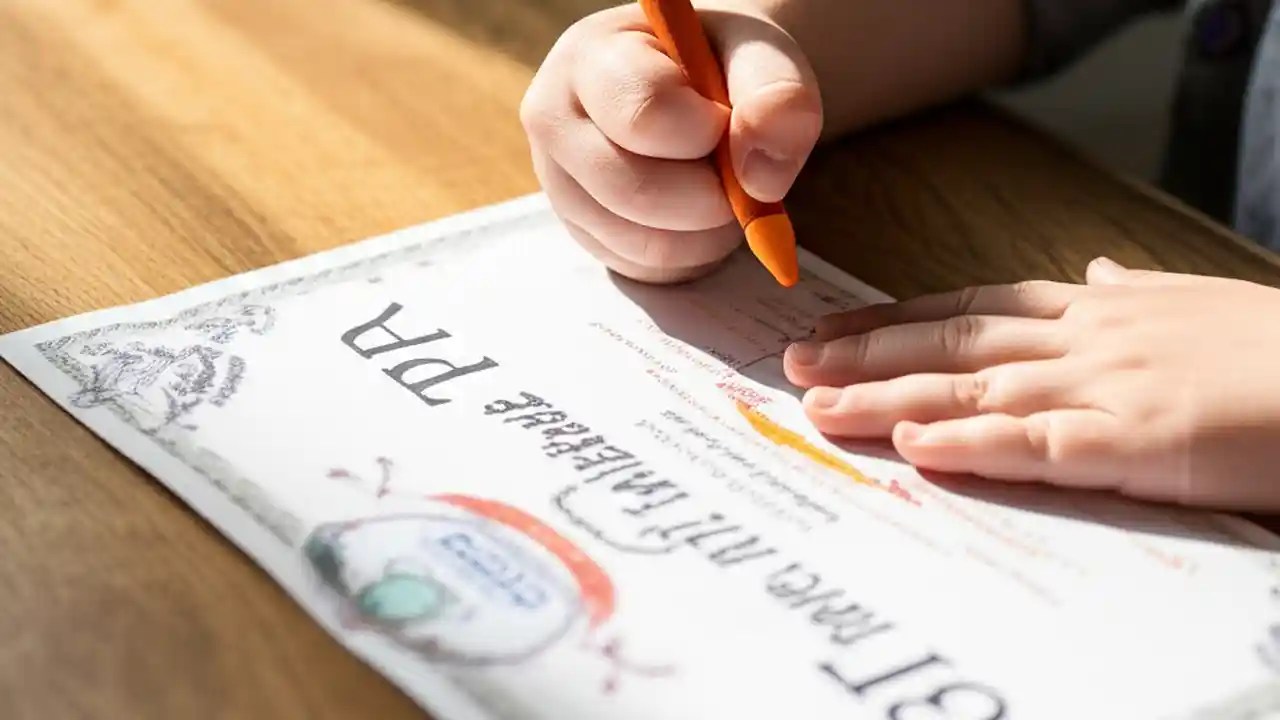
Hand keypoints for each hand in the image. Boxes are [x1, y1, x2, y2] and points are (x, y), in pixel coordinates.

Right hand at [520, 3, 822, 283]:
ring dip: (707, 232)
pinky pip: (646, 271)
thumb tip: (763, 179)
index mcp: (588, 58)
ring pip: (643, 245)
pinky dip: (693, 255)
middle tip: (740, 172)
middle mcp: (554, 123)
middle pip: (634, 192)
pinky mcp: (583, 235)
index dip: (708, 133)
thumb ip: (776, 94)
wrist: (694, 82)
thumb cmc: (718, 61)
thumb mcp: (759, 51)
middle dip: (711, 197)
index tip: (728, 121)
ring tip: (723, 187)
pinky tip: (701, 213)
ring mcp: (561, 187)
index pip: (645, 115)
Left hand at [783, 258, 1279, 511]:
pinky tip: (915, 448)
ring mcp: (1106, 387)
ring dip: (889, 399)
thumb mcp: (1193, 305)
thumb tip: (1085, 275)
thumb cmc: (1277, 349)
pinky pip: (1037, 444)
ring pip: (973, 391)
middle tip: (794, 366)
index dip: (895, 321)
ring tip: (820, 407)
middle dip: (867, 355)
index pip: (970, 310)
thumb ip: (1129, 293)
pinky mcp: (1135, 444)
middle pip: (952, 345)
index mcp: (1095, 310)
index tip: (835, 332)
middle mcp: (1084, 340)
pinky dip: (971, 444)